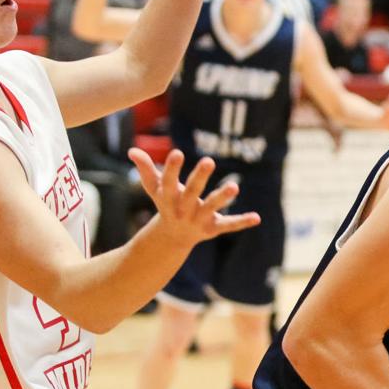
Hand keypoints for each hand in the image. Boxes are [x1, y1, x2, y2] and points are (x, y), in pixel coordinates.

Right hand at [129, 148, 259, 245]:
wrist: (172, 237)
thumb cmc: (166, 204)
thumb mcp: (155, 188)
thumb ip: (145, 169)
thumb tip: (132, 150)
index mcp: (169, 199)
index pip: (168, 182)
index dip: (172, 169)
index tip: (177, 152)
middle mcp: (183, 210)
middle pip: (192, 193)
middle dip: (199, 178)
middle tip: (208, 160)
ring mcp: (199, 220)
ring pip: (211, 208)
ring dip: (222, 197)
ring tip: (235, 186)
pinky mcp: (213, 229)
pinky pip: (228, 225)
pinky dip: (242, 222)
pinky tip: (257, 217)